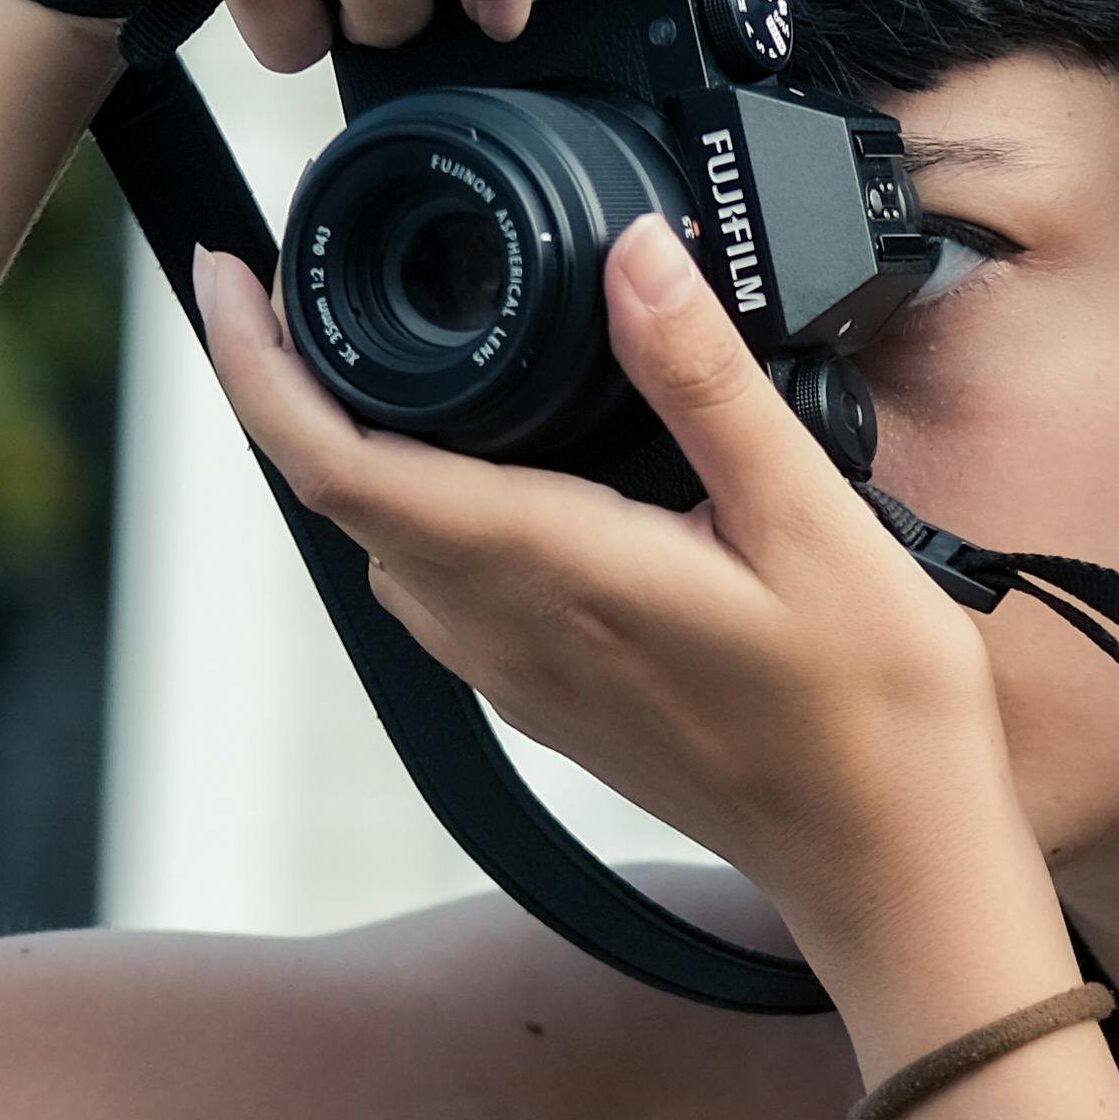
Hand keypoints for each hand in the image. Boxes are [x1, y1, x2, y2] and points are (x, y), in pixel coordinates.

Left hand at [187, 211, 1053, 996]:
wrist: (891, 865)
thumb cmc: (870, 714)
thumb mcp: (811, 519)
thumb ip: (707, 381)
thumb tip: (633, 254)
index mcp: (550, 570)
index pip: (340, 466)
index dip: (257, 367)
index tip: (227, 275)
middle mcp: (506, 629)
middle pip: (338, 497)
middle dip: (286, 383)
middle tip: (283, 280)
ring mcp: (519, 673)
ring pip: (382, 547)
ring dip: (344, 448)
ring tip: (355, 351)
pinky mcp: (549, 698)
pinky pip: (437, 590)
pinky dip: (412, 508)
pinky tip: (469, 464)